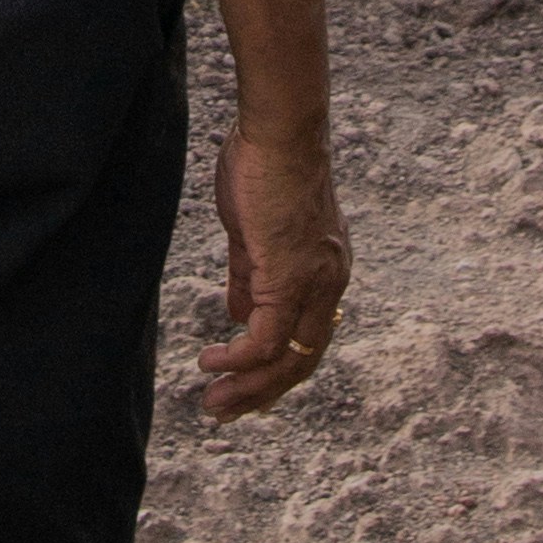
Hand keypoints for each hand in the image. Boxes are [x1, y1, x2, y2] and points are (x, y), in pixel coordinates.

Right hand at [198, 120, 349, 418]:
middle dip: (261, 393)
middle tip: (223, 412)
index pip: (308, 338)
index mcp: (326, 272)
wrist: (279, 130)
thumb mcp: (256, 233)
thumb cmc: (265, 166)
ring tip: (213, 402)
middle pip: (302, 360)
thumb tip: (238, 315)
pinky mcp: (288, 274)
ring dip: (248, 387)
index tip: (244, 389)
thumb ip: (250, 276)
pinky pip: (265, 337)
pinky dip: (239, 358)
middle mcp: (329, 283)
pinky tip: (212, 362)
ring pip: (287, 357)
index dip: (277, 370)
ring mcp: (313, 281)